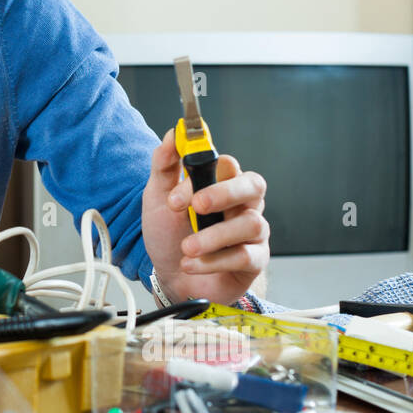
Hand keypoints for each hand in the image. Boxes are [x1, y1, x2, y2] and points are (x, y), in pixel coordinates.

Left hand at [141, 128, 269, 303]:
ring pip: (251, 223)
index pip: (226, 164)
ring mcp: (252, 232)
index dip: (202, 174)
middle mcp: (242, 204)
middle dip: (224, 193)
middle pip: (254, 184)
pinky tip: (190, 264)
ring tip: (186, 248)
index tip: (175, 194)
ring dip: (213, 236)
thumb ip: (164, 165)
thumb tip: (172, 134)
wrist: (170, 278)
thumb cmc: (169, 235)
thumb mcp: (158, 198)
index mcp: (221, 183)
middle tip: (196, 206)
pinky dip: (214, 261)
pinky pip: (245, 256)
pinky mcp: (255, 260)